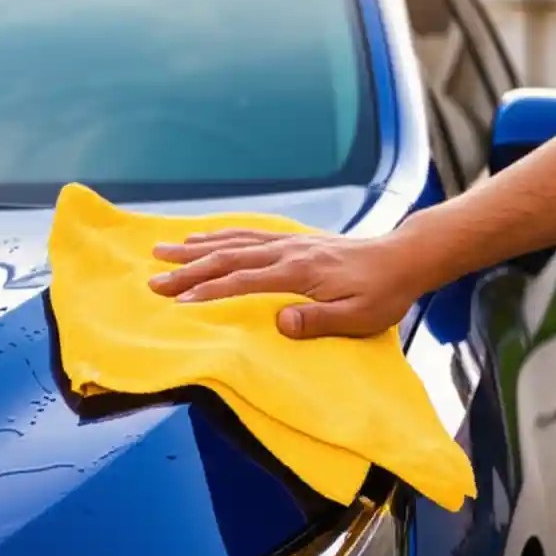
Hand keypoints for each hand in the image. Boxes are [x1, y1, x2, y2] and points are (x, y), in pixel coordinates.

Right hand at [148, 229, 426, 338]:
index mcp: (300, 273)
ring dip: (196, 248)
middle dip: (188, 270)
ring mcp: (288, 243)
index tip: (180, 301)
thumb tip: (280, 322)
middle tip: (153, 281)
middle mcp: (288, 252)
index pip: (245, 281)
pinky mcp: (292, 240)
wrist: (402, 259)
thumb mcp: (358, 317)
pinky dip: (221, 235)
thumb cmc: (382, 294)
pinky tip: (203, 239)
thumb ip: (318, 320)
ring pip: (233, 242)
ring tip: (163, 252)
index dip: (211, 291)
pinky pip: (248, 234)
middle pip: (228, 259)